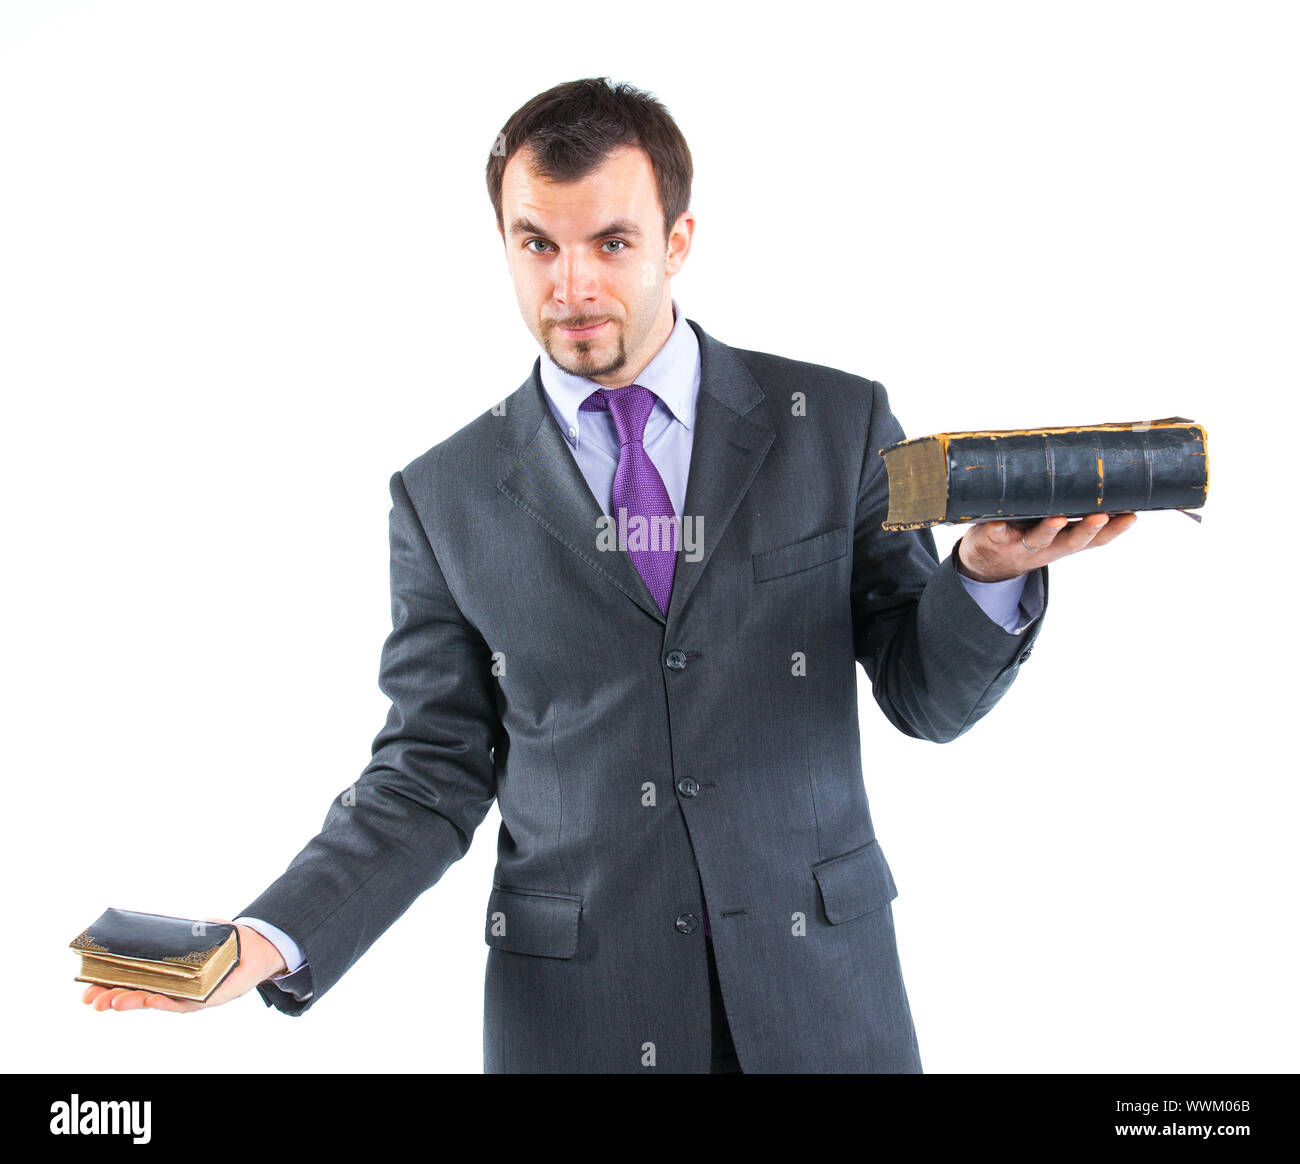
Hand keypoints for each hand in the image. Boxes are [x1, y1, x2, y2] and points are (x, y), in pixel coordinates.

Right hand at [79, 920, 287, 1013]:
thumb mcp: (193, 929)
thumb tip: (150, 920)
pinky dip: (165, 1001)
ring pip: (154, 1001)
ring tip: (112, 1002)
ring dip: (133, 1002)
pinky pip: (183, 1003)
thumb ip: (173, 928)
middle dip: (111, 997)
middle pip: (136, 995)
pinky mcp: (206, 998)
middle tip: (90, 999)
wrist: (255, 946)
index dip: (107, 985)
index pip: (130, 981)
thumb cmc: (220, 939)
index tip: (86, 988)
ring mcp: (186, 994)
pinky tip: (149, 999)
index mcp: (163, 972)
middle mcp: (171, 986)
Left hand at [955, 512, 1137, 582]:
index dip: (1114, 530)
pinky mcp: (993, 539)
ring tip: (1058, 518)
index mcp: (1063, 541)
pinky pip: (995, 533)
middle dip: (1087, 530)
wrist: (986, 562)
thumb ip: (1069, 505)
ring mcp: (1019, 544)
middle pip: (1070, 542)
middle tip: (1100, 517)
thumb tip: (1095, 465)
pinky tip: (998, 521)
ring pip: (1037, 538)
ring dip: (1049, 529)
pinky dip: (997, 528)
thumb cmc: (1026, 533)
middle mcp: (1046, 547)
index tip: (1132, 516)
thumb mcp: (1052, 527)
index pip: (1094, 539)